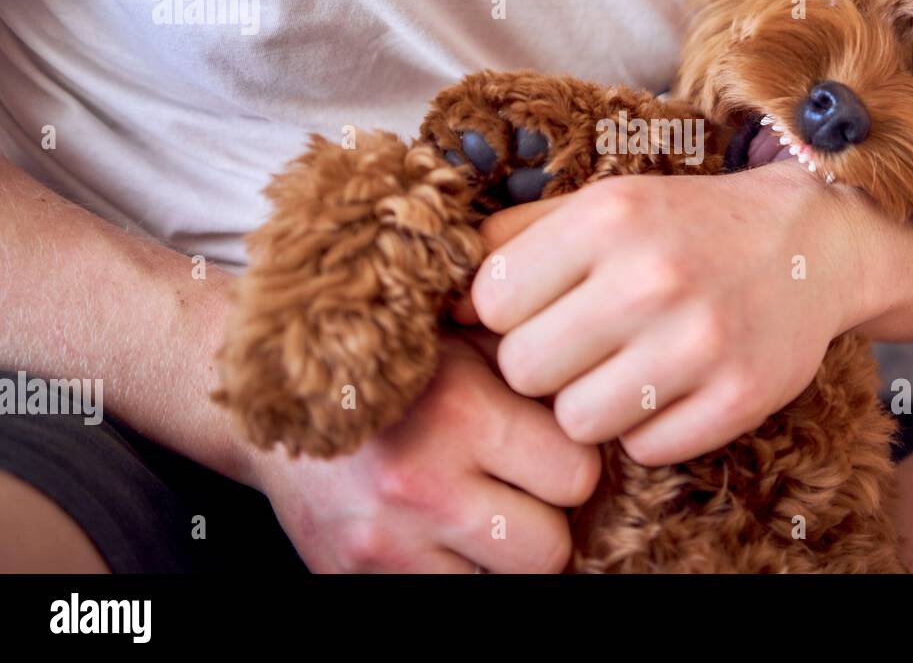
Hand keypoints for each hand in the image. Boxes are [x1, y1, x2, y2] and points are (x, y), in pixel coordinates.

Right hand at [250, 332, 599, 572]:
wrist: (274, 398)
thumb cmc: (394, 365)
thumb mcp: (466, 341)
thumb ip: (537, 373)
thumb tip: (612, 407)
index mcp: (460, 412)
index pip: (577, 474)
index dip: (571, 461)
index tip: (549, 445)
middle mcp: (422, 484)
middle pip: (548, 549)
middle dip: (545, 520)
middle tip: (521, 489)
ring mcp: (385, 544)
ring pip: (505, 586)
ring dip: (504, 555)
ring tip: (485, 512)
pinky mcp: (355, 579)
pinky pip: (450, 598)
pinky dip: (460, 573)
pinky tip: (447, 535)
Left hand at [455, 160, 882, 465]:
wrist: (810, 245)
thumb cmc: (686, 226)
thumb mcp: (603, 202)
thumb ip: (516, 238)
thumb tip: (448, 302)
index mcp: (609, 217)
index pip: (492, 303)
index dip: (507, 314)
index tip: (539, 308)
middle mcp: (653, 277)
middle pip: (524, 370)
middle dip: (541, 365)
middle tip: (579, 345)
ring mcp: (702, 341)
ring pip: (576, 422)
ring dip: (589, 404)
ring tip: (622, 369)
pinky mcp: (741, 396)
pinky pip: (644, 449)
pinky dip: (647, 428)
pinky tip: (669, 388)